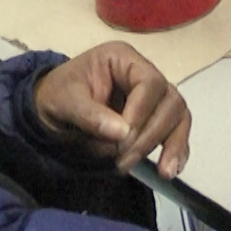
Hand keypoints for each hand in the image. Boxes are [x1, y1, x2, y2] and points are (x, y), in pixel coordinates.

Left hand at [33, 42, 192, 178]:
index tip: (122, 140)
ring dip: (171, 145)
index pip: (150, 83)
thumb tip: (124, 134)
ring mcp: (154, 96)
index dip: (141, 113)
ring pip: (178, 116)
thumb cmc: (57, 96)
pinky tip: (171, 169)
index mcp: (124, 58)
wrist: (51, 108)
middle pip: (170, 101)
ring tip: (162, 172)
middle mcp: (145, 73)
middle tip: (125, 161)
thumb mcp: (65, 101)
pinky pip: (176, 131)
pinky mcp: (156, 117)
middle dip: (151, 136)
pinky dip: (178, 150)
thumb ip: (91, 115)